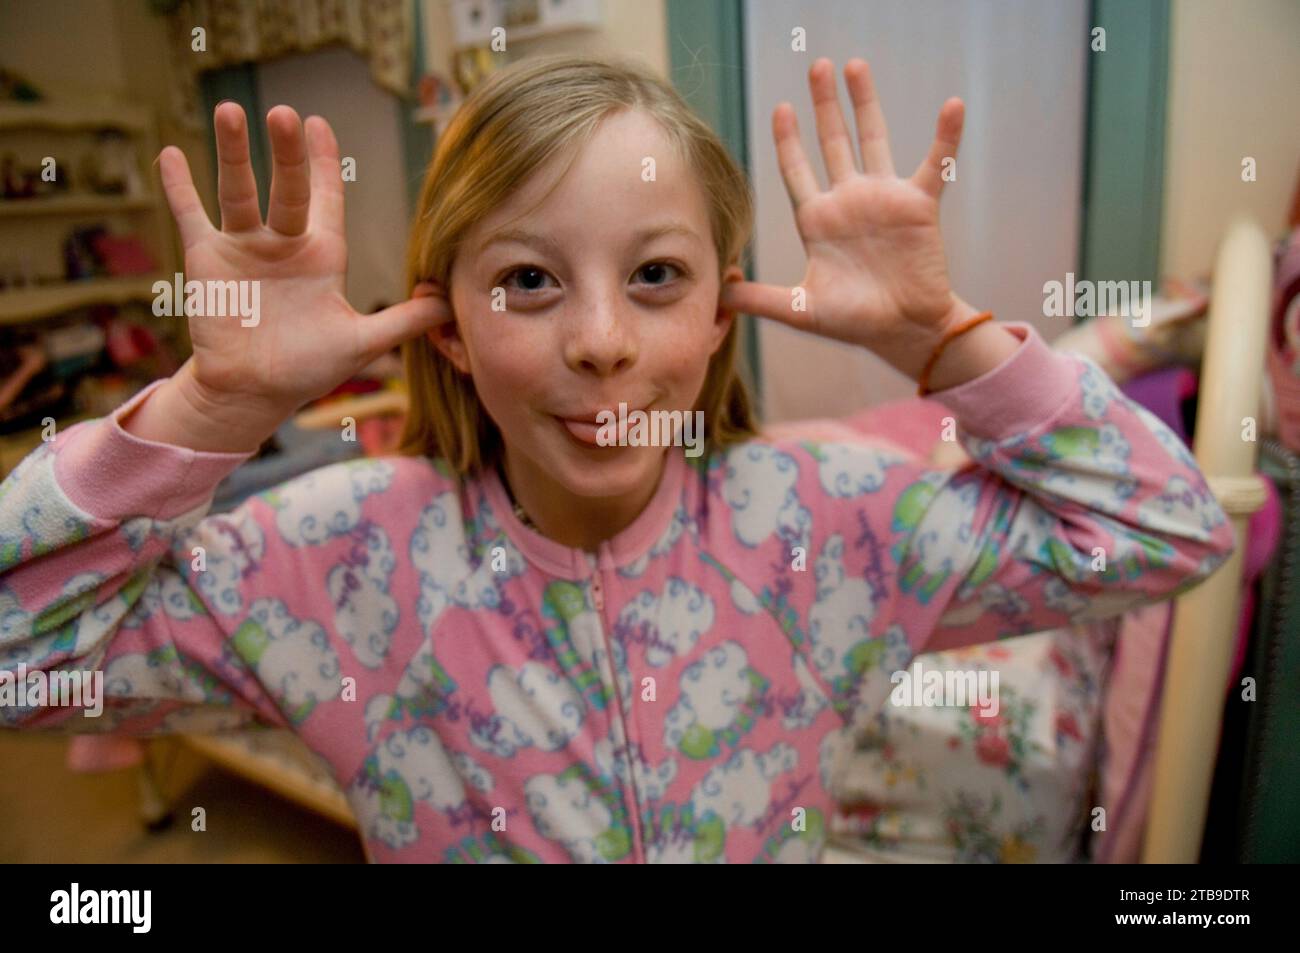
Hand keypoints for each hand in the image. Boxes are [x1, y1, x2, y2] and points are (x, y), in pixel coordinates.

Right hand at [157, 103, 448, 421]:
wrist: (254, 395)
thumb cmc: (308, 369)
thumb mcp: (362, 342)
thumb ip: (405, 320)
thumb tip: (452, 303)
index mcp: (321, 256)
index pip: (325, 198)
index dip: (323, 163)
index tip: (320, 124)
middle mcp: (283, 243)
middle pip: (286, 187)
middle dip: (287, 153)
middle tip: (286, 114)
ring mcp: (243, 248)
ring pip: (237, 190)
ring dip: (232, 153)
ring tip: (229, 111)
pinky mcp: (207, 260)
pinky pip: (191, 216)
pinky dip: (180, 188)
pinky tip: (170, 154)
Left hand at [720, 58, 977, 378]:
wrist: (904, 331)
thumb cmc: (854, 322)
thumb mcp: (799, 309)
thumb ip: (759, 298)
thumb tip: (717, 293)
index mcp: (818, 221)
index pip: (797, 170)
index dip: (788, 140)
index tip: (781, 109)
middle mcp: (848, 202)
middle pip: (832, 142)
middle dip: (823, 106)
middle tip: (816, 68)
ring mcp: (883, 199)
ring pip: (873, 139)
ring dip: (865, 103)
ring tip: (855, 66)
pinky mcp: (918, 205)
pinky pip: (935, 164)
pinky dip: (945, 137)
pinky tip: (952, 106)